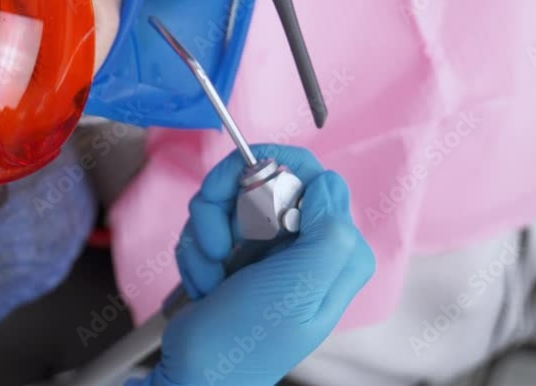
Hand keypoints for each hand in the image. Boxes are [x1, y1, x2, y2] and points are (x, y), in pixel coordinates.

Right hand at [139, 145, 375, 385]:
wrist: (197, 376)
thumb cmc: (248, 341)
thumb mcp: (299, 287)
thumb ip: (329, 231)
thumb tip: (327, 181)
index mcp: (338, 249)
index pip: (314, 175)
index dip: (274, 171)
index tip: (241, 188)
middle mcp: (308, 243)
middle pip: (265, 179)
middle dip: (227, 206)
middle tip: (216, 243)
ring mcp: (271, 248)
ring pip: (230, 200)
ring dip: (206, 234)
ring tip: (209, 275)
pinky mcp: (239, 256)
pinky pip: (210, 224)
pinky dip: (197, 252)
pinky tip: (204, 284)